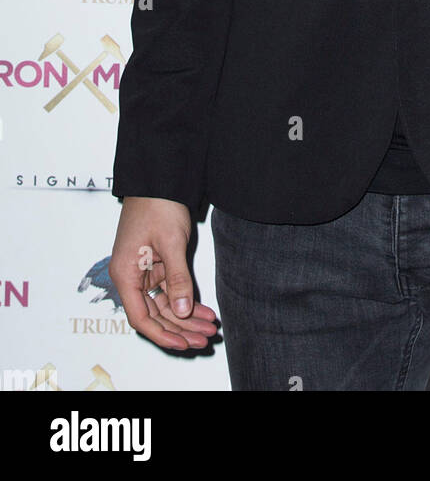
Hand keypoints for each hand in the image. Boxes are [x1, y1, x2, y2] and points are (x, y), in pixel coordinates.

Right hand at [109, 197, 218, 351]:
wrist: (159, 178)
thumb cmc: (158, 204)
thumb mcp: (171, 242)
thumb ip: (177, 277)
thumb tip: (182, 310)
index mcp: (125, 274)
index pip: (141, 318)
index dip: (162, 334)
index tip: (184, 343)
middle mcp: (131, 277)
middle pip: (155, 315)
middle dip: (181, 328)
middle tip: (206, 339)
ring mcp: (144, 272)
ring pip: (164, 305)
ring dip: (187, 317)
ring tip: (210, 328)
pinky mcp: (156, 265)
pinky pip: (170, 290)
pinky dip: (186, 300)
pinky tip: (205, 311)